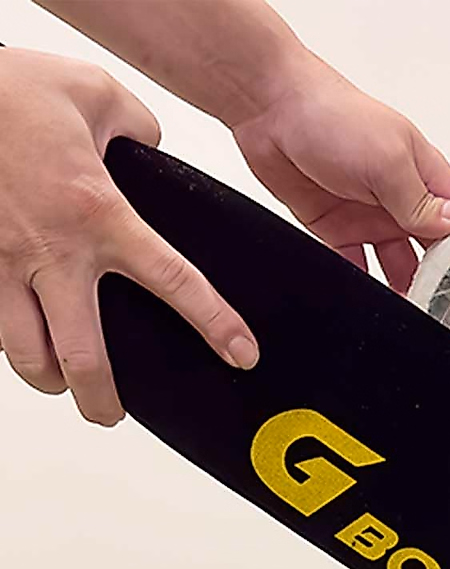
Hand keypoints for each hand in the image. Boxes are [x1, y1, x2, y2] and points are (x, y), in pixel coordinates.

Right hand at [0, 48, 257, 424]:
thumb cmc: (13, 87)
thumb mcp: (98, 95)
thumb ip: (142, 130)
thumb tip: (155, 153)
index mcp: (101, 214)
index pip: (175, 283)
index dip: (216, 325)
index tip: (242, 356)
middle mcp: (53, 251)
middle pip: (83, 357)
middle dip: (101, 399)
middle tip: (111, 415)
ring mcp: (2, 260)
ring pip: (26, 353)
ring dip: (50, 378)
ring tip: (67, 383)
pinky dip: (11, 342)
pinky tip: (26, 344)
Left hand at [230, 57, 449, 331]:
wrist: (268, 107)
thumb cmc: (330, 113)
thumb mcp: (388, 158)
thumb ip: (422, 201)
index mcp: (430, 179)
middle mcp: (407, 202)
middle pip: (443, 256)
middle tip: (444, 312)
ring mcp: (375, 219)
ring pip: (406, 271)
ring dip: (412, 294)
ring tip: (413, 313)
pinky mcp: (343, 232)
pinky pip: (362, 270)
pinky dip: (369, 291)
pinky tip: (374, 302)